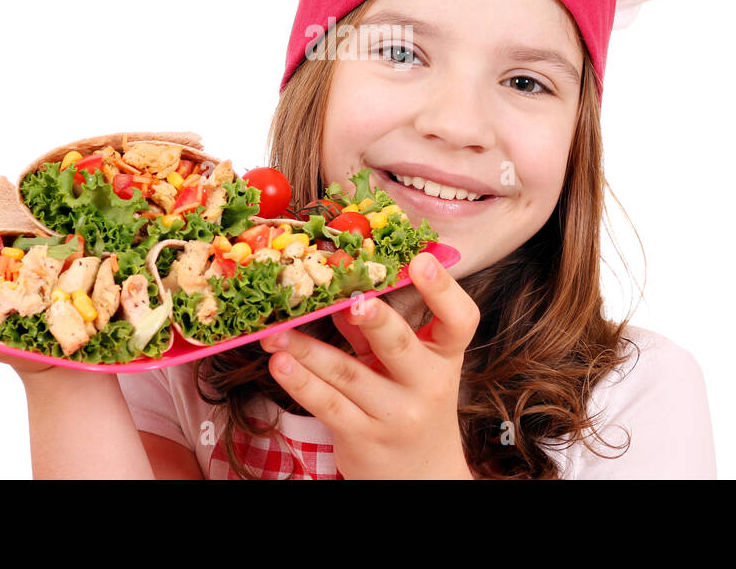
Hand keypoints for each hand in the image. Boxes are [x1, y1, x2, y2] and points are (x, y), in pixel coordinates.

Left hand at [259, 252, 478, 478]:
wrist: (421, 476)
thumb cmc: (411, 403)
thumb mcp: (410, 367)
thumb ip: (376, 331)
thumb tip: (338, 289)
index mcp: (444, 356)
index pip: (459, 320)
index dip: (443, 290)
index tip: (421, 260)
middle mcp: (427, 385)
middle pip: (399, 346)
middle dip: (374, 320)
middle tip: (351, 300)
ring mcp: (395, 414)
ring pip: (347, 375)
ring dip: (307, 350)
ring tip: (276, 332)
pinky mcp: (363, 437)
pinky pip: (327, 405)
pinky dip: (299, 382)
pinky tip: (279, 363)